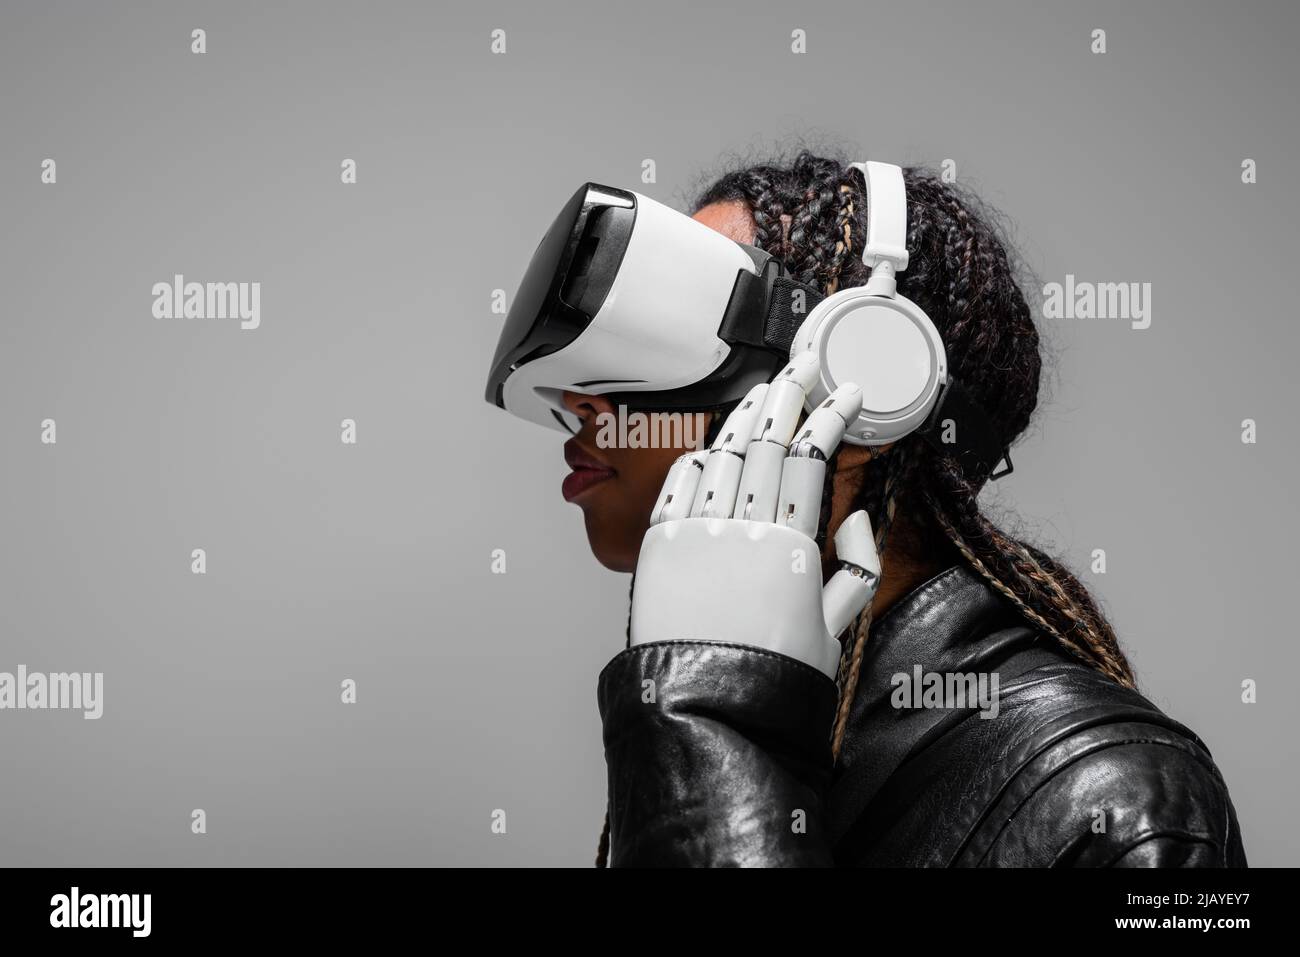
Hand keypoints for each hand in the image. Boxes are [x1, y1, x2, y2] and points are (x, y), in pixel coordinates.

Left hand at [629, 351, 880, 677]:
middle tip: (804, 365)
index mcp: (793, 544)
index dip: (832, 416)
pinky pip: (679, 483)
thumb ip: (857, 566)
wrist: (707, 710)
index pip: (814, 457)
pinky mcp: (659, 544)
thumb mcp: (837, 626)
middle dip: (791, 393)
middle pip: (769, 440)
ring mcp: (696, 530)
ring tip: (763, 392)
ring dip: (746, 416)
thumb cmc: (773, 676)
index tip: (847, 392)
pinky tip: (714, 443)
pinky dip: (698, 457)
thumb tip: (854, 518)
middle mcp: (743, 527)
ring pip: (724, 452)